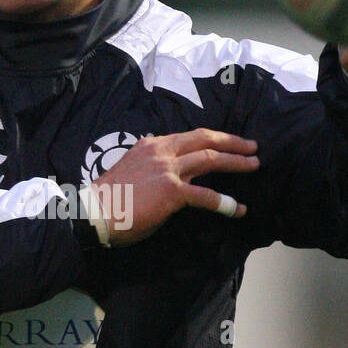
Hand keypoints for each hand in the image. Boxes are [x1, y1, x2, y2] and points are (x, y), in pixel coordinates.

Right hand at [88, 129, 258, 246]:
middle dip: (232, 141)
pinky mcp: (172, 191)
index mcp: (151, 145)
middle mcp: (162, 151)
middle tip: (251, 146)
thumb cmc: (107, 198)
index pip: (188, 136)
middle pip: (205, 139)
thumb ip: (149, 167)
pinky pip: (206, 196)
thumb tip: (162, 175)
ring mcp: (168, 169)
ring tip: (254, 164)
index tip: (225, 141)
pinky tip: (237, 209)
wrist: (93, 211)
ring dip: (236, 161)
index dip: (211, 138)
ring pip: (211, 158)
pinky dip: (225, 203)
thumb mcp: (130, 169)